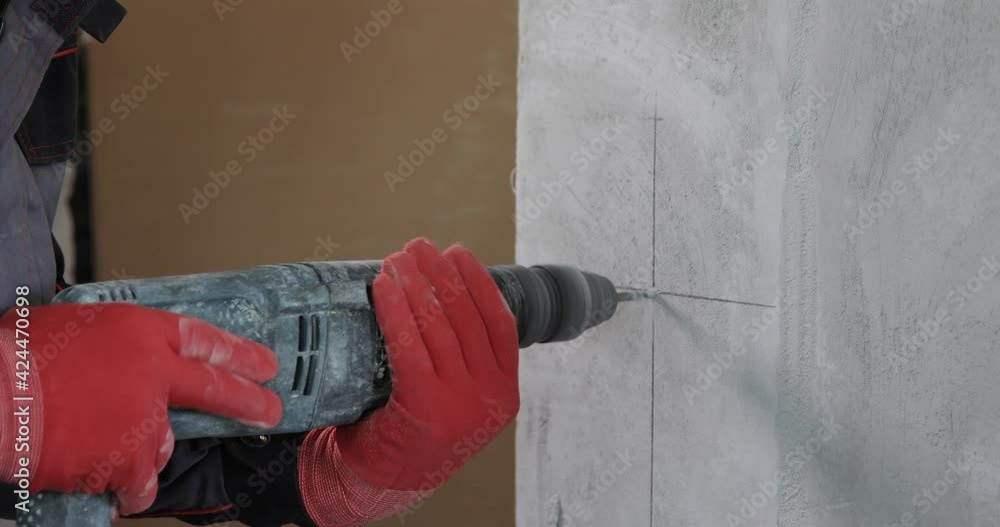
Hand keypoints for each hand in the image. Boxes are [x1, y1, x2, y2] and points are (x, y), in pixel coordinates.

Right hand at [0, 303, 281, 514]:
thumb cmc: (15, 359)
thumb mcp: (74, 329)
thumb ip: (111, 347)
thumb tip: (119, 362)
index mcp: (139, 332)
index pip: (202, 339)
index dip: (237, 352)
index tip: (263, 363)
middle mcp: (153, 373)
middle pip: (215, 388)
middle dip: (249, 402)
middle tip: (270, 412)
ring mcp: (145, 419)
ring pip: (164, 446)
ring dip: (141, 455)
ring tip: (100, 449)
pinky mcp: (129, 461)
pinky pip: (139, 486)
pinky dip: (126, 492)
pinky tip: (105, 488)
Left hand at [297, 238, 519, 525]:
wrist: (387, 482)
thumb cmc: (418, 432)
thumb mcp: (458, 398)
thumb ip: (463, 359)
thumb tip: (441, 292)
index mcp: (505, 393)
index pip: (501, 324)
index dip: (480, 283)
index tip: (459, 253)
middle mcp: (490, 397)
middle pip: (466, 319)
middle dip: (440, 274)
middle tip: (417, 246)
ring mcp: (461, 403)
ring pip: (437, 327)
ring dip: (415, 285)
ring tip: (397, 259)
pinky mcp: (426, 406)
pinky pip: (409, 345)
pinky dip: (395, 309)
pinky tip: (384, 287)